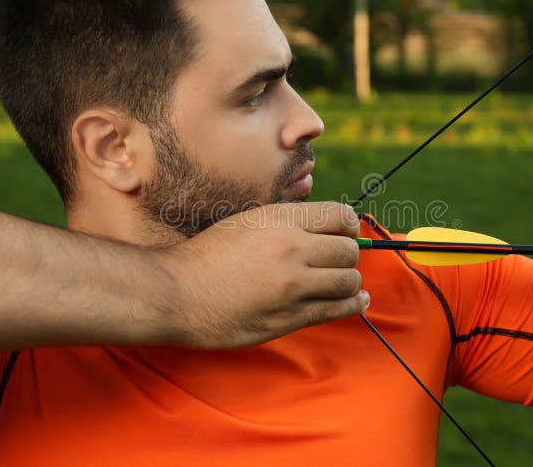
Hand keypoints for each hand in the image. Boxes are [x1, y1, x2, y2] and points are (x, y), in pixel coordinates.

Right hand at [150, 202, 368, 348]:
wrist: (176, 293)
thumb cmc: (207, 255)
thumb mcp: (247, 222)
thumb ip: (285, 223)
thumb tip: (324, 228)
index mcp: (280, 220)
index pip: (341, 215)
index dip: (349, 226)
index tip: (346, 234)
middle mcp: (291, 249)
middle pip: (349, 250)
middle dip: (348, 255)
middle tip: (337, 262)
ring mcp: (292, 285)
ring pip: (348, 280)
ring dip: (349, 282)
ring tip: (341, 283)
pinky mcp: (289, 317)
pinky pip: (336, 309)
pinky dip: (352, 304)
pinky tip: (356, 300)